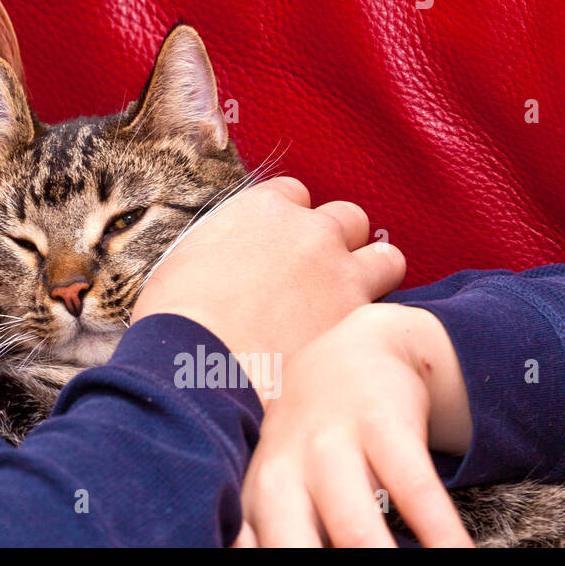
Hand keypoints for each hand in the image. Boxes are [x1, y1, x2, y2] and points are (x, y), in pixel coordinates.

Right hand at [133, 176, 405, 382]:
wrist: (200, 371)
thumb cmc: (177, 321)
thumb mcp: (185, 264)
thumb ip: (221, 249)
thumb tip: (227, 264)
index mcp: (261, 210)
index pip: (293, 194)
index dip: (289, 221)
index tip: (281, 245)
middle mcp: (308, 230)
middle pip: (347, 218)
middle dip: (337, 241)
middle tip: (318, 275)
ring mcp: (341, 272)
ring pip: (385, 258)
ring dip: (371, 274)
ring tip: (349, 305)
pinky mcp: (359, 319)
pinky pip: (386, 310)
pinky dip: (370, 322)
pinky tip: (349, 341)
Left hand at [236, 302, 473, 546]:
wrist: (354, 352)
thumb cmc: (312, 441)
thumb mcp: (280, 484)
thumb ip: (273, 534)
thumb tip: (253, 563)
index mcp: (257, 495)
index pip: (252, 549)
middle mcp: (285, 470)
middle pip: (291, 543)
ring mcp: (332, 443)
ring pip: (355, 523)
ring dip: (383, 564)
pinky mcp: (381, 424)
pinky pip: (414, 488)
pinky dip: (440, 533)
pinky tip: (458, 560)